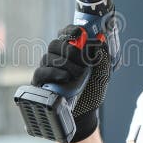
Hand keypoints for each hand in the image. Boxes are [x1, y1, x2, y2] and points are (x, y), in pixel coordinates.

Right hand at [32, 25, 111, 141]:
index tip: (80, 32)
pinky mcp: (40, 83)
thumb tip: (101, 39)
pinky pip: (41, 72)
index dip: (71, 30)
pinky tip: (66, 77)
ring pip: (49, 56)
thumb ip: (102, 56)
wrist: (85, 112)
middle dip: (72, 51)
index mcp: (70, 51)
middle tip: (85, 63)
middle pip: (55, 43)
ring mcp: (47, 69)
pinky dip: (54, 72)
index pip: (66, 33)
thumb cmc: (92, 90)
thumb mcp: (102, 72)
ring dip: (66, 64)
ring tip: (79, 76)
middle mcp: (57, 57)